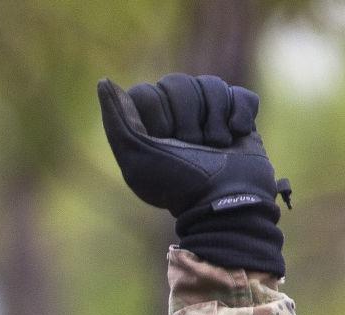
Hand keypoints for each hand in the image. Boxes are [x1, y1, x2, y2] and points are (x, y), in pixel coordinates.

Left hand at [98, 74, 289, 276]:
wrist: (226, 202)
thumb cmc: (177, 185)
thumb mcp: (137, 159)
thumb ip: (117, 121)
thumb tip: (103, 82)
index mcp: (147, 126)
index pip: (147, 92)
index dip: (158, 114)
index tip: (165, 140)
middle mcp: (175, 116)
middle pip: (179, 83)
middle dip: (188, 117)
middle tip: (193, 146)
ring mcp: (208, 114)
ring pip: (212, 84)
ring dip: (215, 120)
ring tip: (216, 146)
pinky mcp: (238, 116)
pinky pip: (240, 94)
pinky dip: (241, 115)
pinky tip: (236, 136)